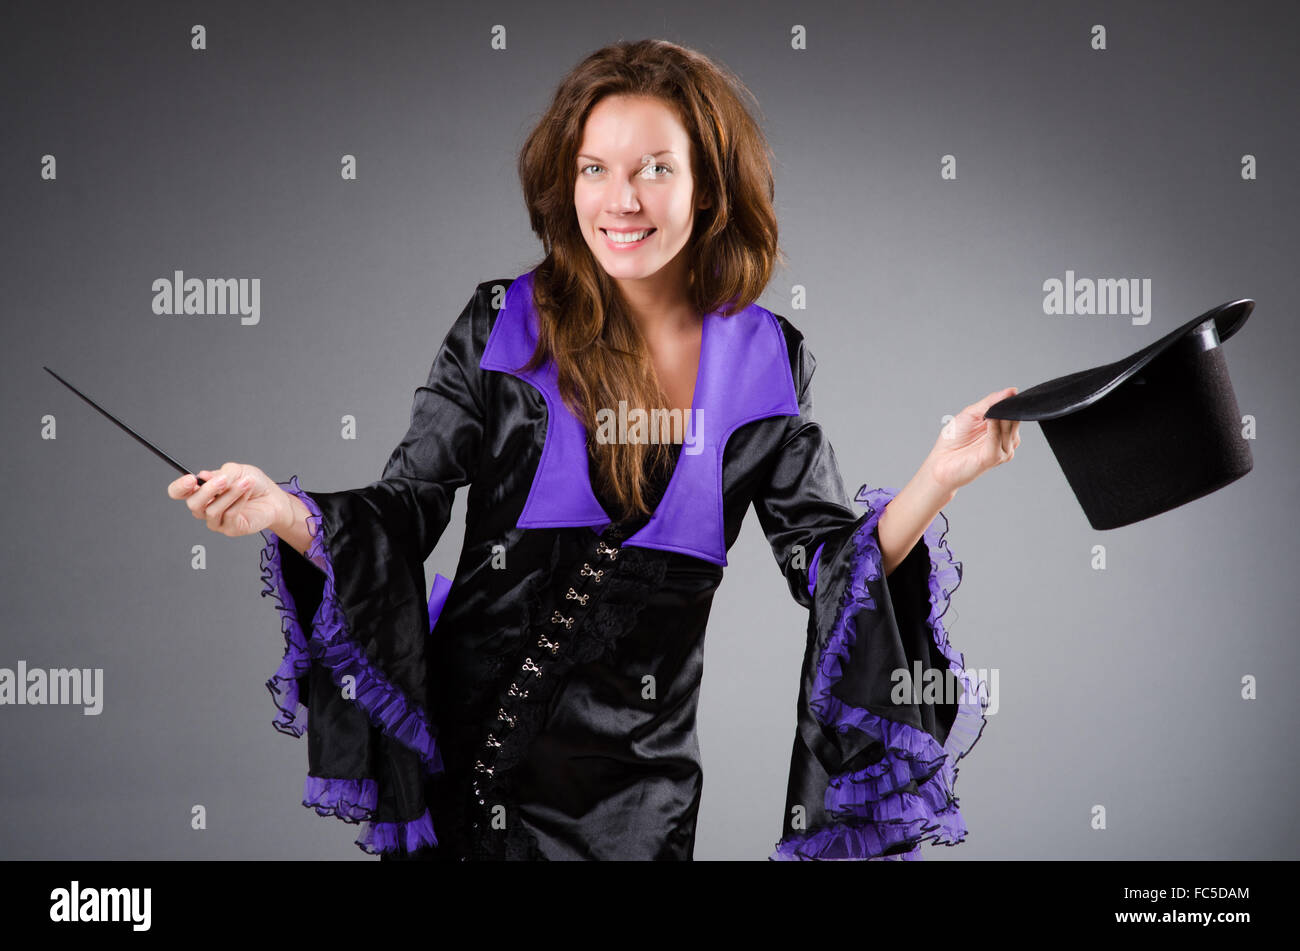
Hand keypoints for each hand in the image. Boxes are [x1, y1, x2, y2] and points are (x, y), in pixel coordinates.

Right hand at [166, 462, 288, 536]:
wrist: (273, 497)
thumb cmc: (252, 483)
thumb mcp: (237, 471)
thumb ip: (220, 473)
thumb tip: (203, 477)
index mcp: (201, 491)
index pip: (179, 492)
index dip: (180, 487)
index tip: (190, 480)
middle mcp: (205, 507)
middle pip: (193, 504)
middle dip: (208, 490)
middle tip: (224, 480)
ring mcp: (216, 520)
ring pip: (212, 510)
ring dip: (230, 493)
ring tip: (246, 482)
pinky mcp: (230, 529)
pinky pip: (229, 515)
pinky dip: (239, 500)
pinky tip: (247, 492)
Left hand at [925, 387, 1021, 493]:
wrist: (940, 463)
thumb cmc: (953, 440)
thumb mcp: (972, 413)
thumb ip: (991, 402)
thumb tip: (1011, 391)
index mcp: (1002, 430)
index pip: (1014, 413)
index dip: (1011, 402)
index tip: (1010, 393)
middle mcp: (1005, 441)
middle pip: (1014, 421)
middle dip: (1006, 410)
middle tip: (995, 405)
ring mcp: (1002, 450)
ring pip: (1009, 429)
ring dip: (1000, 419)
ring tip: (987, 415)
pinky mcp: (994, 458)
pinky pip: (999, 439)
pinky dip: (995, 428)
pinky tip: (989, 420)